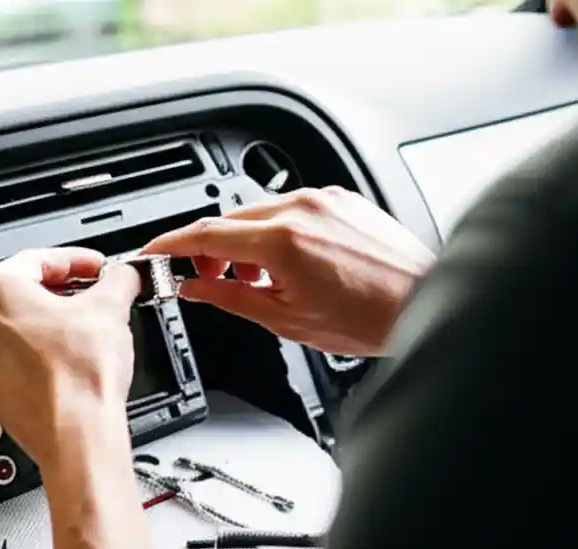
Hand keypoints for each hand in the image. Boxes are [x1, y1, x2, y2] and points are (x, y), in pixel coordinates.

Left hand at [0, 248, 139, 468]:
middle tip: (95, 295)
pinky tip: (66, 356)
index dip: (79, 260)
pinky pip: (11, 355)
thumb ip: (118, 279)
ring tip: (84, 327)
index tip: (99, 268)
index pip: (41, 259)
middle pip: (23, 290)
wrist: (75, 433)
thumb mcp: (110, 307)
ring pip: (16, 324)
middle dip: (62, 290)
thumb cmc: (79, 375)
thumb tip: (123, 275)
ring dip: (50, 320)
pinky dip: (37, 350)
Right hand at [143, 187, 435, 356]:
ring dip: (244, 243)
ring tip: (258, 282)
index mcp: (283, 241)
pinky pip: (291, 207)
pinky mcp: (341, 198)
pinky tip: (286, 264)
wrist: (424, 304)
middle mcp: (302, 208)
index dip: (170, 244)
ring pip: (258, 212)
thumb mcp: (285, 320)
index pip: (205, 233)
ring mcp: (323, 198)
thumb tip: (195, 289)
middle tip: (206, 281)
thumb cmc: (369, 318)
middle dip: (209, 249)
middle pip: (228, 220)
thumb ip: (230, 299)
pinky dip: (276, 232)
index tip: (152, 253)